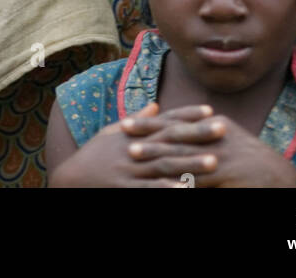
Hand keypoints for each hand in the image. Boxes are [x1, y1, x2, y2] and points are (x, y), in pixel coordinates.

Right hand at [50, 104, 218, 187]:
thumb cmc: (94, 154)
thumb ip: (138, 120)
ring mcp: (132, 168)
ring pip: (166, 164)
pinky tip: (187, 191)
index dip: (188, 115)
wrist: (72, 178)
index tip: (210, 110)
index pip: (166, 120)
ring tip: (214, 162)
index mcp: (135, 132)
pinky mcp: (127, 188)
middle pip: (172, 139)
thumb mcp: (113, 132)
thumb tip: (156, 105)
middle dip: (198, 134)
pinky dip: (168, 190)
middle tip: (223, 129)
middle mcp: (135, 147)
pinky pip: (151, 190)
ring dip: (191, 163)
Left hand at [123, 109, 295, 187]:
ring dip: (155, 154)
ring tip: (134, 156)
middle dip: (146, 133)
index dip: (150, 121)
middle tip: (122, 133)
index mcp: (212, 124)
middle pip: (173, 132)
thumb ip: (203, 134)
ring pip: (180, 152)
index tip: (127, 121)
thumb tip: (178, 130)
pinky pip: (195, 176)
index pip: (174, 120)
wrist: (277, 176)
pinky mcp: (224, 173)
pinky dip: (176, 178)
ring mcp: (218, 153)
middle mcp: (213, 134)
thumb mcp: (227, 138)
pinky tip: (160, 182)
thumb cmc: (249, 160)